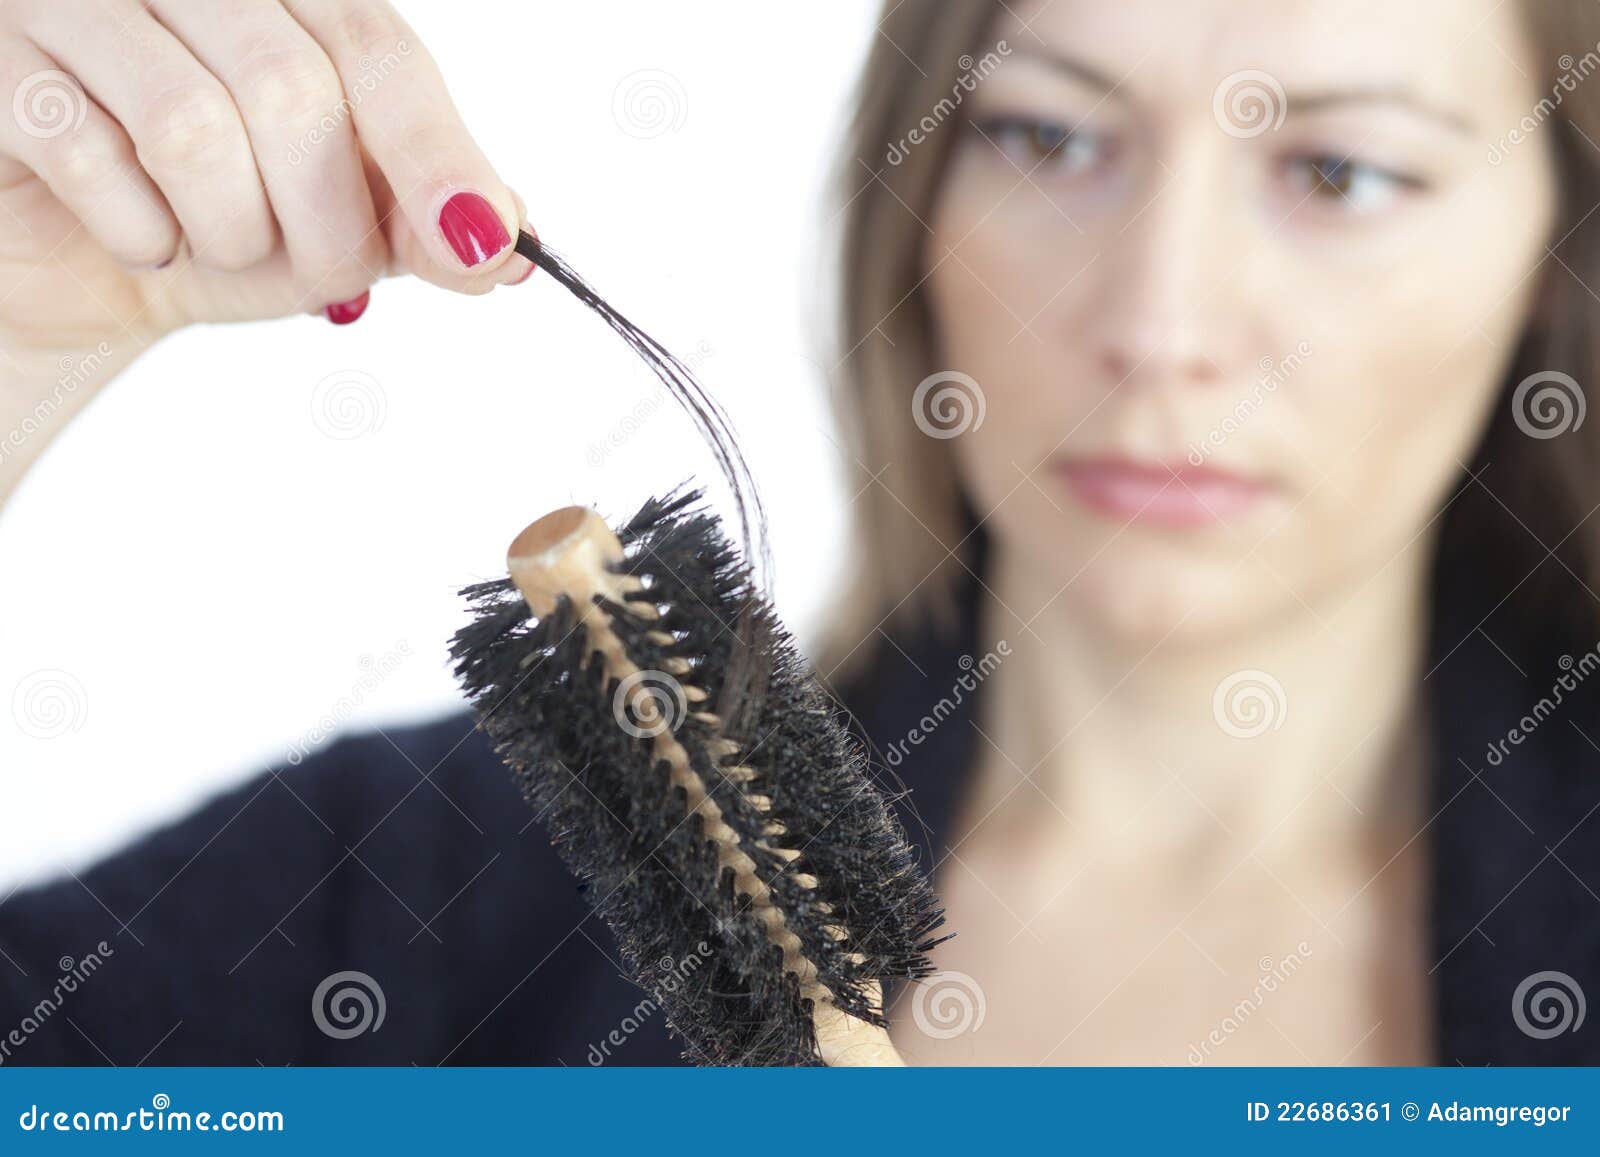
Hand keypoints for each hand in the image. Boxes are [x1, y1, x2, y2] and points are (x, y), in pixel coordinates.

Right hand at [0, 0, 528, 353]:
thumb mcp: (337, 226)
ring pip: (192, 124)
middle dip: (328, 221)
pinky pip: (87, 154)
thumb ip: (419, 220)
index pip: (374, 45)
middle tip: (324, 276)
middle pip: (293, 87)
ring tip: (216, 245)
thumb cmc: (211, 221)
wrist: (75, 271)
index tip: (482, 240)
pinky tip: (140, 239)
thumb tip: (508, 243)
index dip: (433, 150)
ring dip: (230, 231)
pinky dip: (138, 234)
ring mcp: (70, 2)